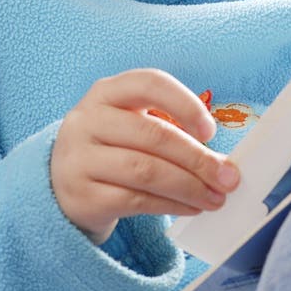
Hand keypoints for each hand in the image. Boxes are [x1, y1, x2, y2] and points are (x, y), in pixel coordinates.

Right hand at [50, 69, 239, 243]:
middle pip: (153, 135)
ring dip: (189, 186)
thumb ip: (171, 130)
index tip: (211, 131)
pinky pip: (135, 201)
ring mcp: (80, 159)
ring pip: (146, 171)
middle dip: (198, 159)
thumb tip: (222, 163)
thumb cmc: (113, 147)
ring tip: (215, 198)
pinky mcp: (81, 196)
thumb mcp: (131, 124)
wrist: (61, 185)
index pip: (149, 83)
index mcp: (106, 92)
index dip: (185, 103)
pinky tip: (192, 207)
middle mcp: (87, 120)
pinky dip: (171, 205)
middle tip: (228, 178)